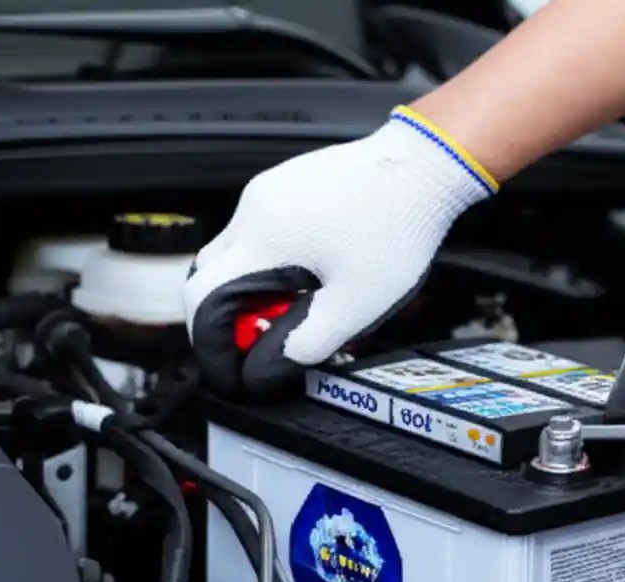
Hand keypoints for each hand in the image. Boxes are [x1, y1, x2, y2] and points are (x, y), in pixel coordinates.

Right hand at [183, 107, 497, 396]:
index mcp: (262, 240)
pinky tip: (309, 274)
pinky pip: (257, 231)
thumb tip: (265, 372)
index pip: (200, 302)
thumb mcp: (355, 305)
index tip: (234, 370)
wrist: (424, 166)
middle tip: (266, 342)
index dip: (212, 346)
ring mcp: (266, 192)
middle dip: (228, 319)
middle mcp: (253, 210)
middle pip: (209, 277)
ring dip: (250, 289)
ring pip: (233, 253)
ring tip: (298, 308)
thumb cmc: (398, 225)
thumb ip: (306, 345)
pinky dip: (267, 262)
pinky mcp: (284, 184)